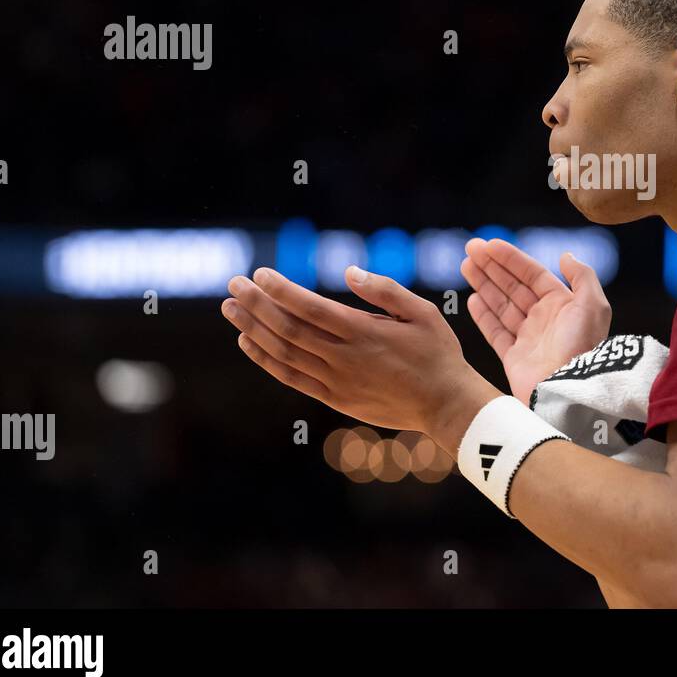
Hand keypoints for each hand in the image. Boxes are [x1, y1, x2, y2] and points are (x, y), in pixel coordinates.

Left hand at [220, 266, 495, 437]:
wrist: (444, 405)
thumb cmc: (438, 353)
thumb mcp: (422, 312)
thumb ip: (384, 290)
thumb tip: (348, 271)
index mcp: (365, 332)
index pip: (310, 307)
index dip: (281, 290)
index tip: (260, 273)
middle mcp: (345, 357)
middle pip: (288, 329)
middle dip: (257, 305)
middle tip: (234, 285)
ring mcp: (337, 381)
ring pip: (285, 353)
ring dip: (253, 330)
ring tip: (231, 310)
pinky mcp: (335, 398)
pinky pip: (292, 378)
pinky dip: (266, 360)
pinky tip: (248, 343)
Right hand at [460, 238, 611, 403]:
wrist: (567, 389)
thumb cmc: (581, 346)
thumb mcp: (593, 305)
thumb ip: (582, 276)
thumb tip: (566, 255)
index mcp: (562, 305)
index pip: (532, 274)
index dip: (511, 258)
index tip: (489, 245)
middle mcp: (545, 319)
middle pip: (513, 286)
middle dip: (492, 266)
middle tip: (470, 248)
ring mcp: (528, 339)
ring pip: (501, 305)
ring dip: (484, 284)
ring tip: (466, 265)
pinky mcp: (513, 358)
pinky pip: (495, 332)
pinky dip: (483, 315)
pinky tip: (472, 298)